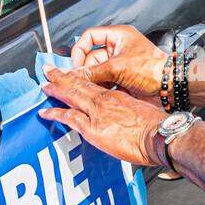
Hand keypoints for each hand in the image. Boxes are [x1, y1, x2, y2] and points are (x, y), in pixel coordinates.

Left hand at [39, 66, 164, 167]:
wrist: (160, 135)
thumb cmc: (156, 126)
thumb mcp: (141, 110)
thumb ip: (127, 108)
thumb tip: (123, 113)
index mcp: (116, 95)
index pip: (93, 82)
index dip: (79, 76)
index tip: (70, 72)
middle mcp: (104, 100)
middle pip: (79, 84)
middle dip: (61, 76)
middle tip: (48, 70)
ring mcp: (97, 112)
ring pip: (71, 95)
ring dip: (56, 89)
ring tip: (44, 85)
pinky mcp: (93, 128)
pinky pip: (69, 117)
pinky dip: (55, 113)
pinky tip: (45, 112)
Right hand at [70, 24, 166, 105]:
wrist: (170, 86)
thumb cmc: (153, 69)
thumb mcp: (117, 67)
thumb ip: (93, 72)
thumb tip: (74, 75)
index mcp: (119, 35)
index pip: (90, 37)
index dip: (80, 49)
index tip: (75, 64)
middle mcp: (118, 47)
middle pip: (92, 56)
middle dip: (86, 69)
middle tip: (80, 80)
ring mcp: (120, 62)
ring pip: (98, 70)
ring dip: (93, 80)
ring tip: (89, 88)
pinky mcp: (123, 76)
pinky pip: (106, 80)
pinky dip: (101, 86)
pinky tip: (99, 93)